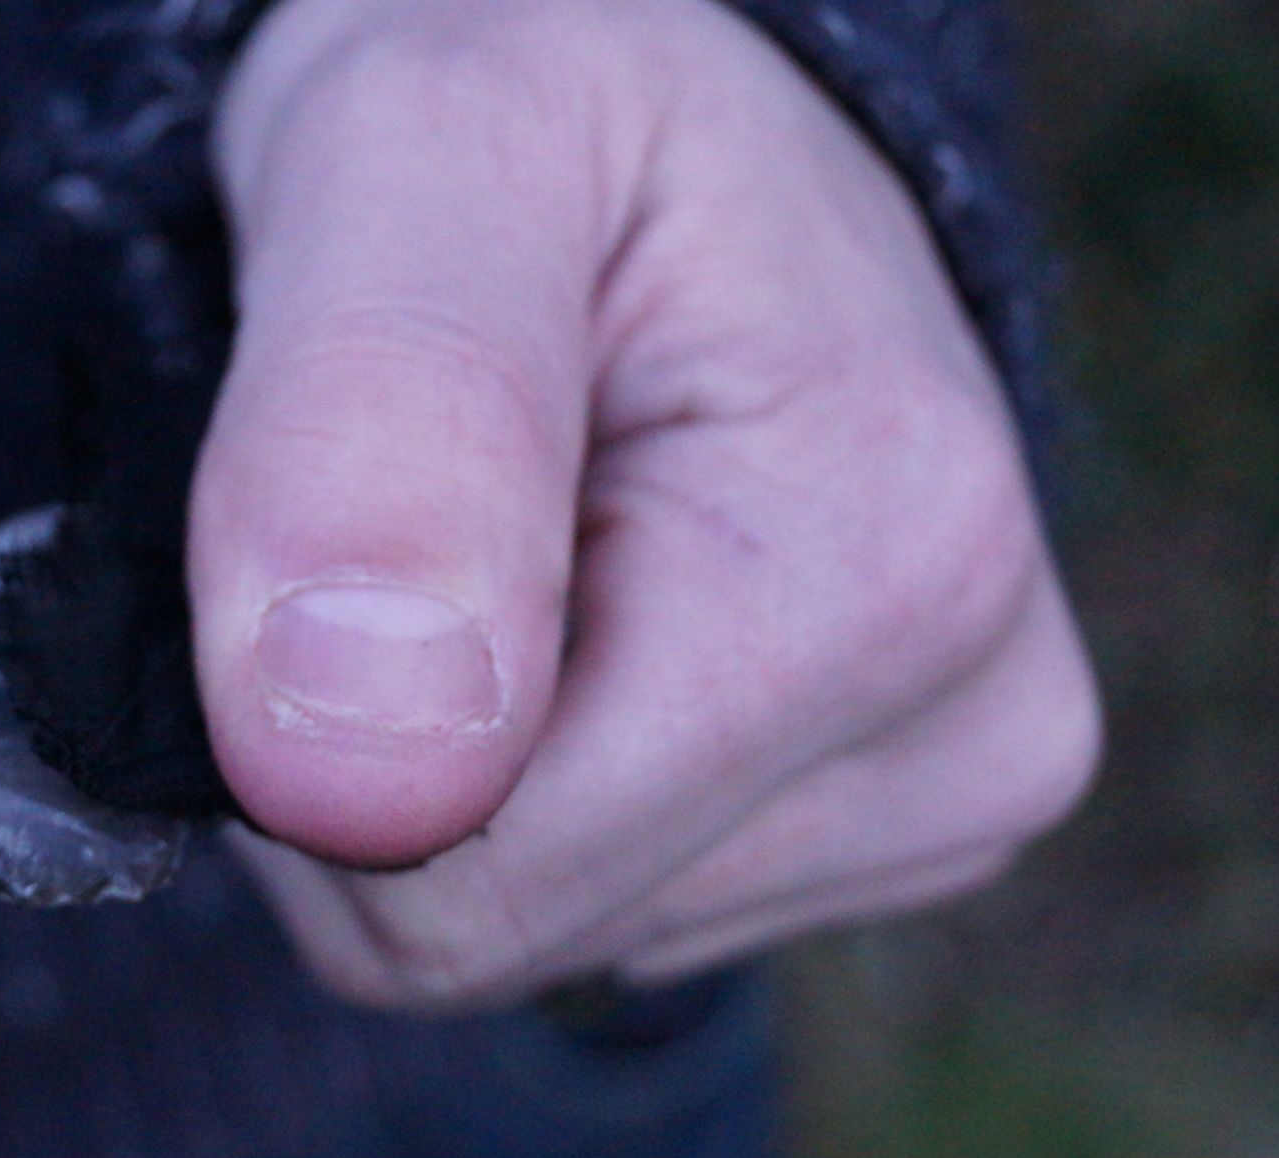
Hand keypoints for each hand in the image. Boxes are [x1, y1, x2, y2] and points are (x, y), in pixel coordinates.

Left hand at [188, 0, 1100, 1011]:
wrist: (668, 118)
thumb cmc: (527, 97)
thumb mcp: (411, 152)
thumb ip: (373, 432)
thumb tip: (362, 784)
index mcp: (886, 557)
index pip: (455, 889)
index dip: (304, 734)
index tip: (330, 515)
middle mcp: (974, 709)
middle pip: (495, 938)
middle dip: (371, 757)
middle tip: (401, 515)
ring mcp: (954, 783)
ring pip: (542, 937)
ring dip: (449, 761)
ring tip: (508, 525)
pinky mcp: (911, 822)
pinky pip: (604, 916)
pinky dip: (534, 787)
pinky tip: (583, 604)